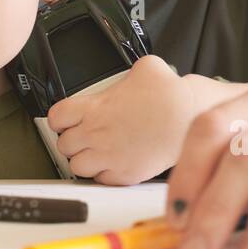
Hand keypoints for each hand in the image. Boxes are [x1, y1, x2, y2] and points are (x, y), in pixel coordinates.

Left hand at [48, 55, 237, 184]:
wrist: (191, 119)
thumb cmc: (172, 95)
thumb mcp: (147, 67)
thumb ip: (130, 71)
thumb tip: (133, 73)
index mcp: (95, 108)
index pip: (56, 117)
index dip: (60, 119)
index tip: (66, 120)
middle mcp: (97, 133)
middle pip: (63, 144)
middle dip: (72, 140)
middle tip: (84, 136)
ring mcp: (109, 156)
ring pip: (77, 166)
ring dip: (83, 159)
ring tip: (95, 152)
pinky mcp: (124, 174)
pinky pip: (99, 181)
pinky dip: (102, 175)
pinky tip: (112, 163)